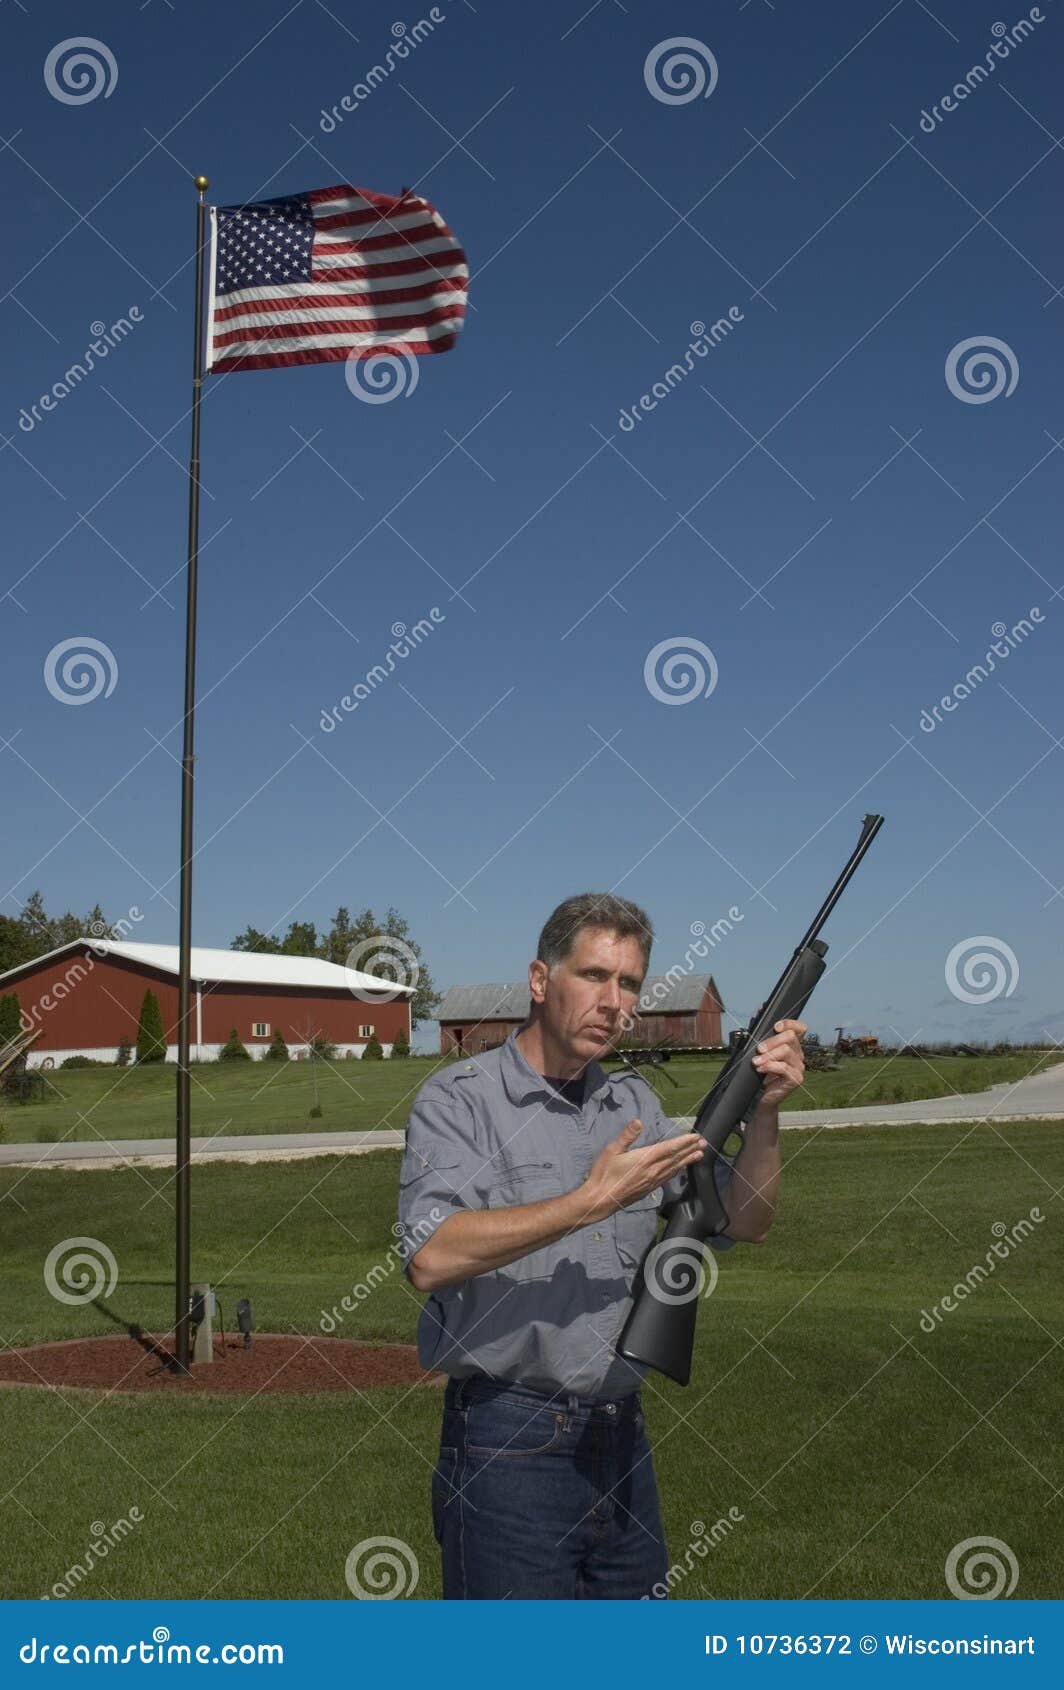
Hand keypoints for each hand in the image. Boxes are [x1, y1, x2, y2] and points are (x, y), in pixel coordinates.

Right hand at [581, 1118, 706, 1221]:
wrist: (601, 1200)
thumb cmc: (604, 1173)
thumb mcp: (612, 1150)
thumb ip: (627, 1136)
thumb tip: (639, 1121)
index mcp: (645, 1158)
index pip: (669, 1148)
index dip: (684, 1141)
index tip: (696, 1136)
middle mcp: (653, 1170)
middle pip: (675, 1158)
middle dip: (690, 1149)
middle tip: (704, 1143)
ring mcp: (652, 1181)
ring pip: (674, 1168)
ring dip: (687, 1160)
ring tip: (699, 1155)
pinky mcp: (649, 1189)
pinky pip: (668, 1177)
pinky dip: (677, 1171)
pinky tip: (680, 1169)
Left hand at [751, 1018, 806, 1106]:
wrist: (760, 1097)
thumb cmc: (760, 1072)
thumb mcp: (759, 1051)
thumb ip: (761, 1032)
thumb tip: (760, 1008)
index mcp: (792, 1045)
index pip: (800, 1028)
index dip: (790, 1024)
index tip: (775, 1027)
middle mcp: (798, 1054)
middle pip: (790, 1038)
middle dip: (772, 1041)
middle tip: (759, 1049)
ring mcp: (799, 1067)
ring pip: (787, 1051)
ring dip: (768, 1055)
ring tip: (756, 1062)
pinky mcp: (796, 1079)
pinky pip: (784, 1067)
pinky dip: (769, 1066)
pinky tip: (760, 1069)